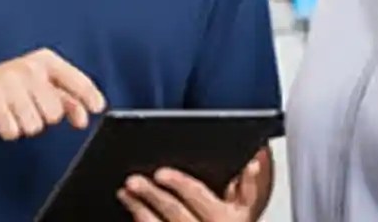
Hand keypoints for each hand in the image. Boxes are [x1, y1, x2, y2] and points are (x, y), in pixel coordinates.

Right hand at [0, 48, 105, 139]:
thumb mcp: (41, 86)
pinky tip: (2, 117)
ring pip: (34, 126)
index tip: (97, 108)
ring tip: (14, 111)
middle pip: (54, 113)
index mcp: (45, 61)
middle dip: (43, 117)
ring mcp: (9, 82)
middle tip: (28, 107)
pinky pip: (13, 131)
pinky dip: (9, 130)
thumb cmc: (12, 87)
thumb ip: (67, 98)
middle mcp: (29, 68)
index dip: (89, 95)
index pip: (75, 79)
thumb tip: (86, 115)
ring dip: (25, 125)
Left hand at [117, 155, 263, 221]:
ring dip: (140, 208)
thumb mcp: (247, 211)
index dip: (179, 184)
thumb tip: (251, 161)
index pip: (199, 196)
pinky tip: (134, 211)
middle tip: (133, 180)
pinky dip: (141, 221)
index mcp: (232, 218)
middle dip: (152, 194)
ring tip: (126, 192)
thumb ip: (247, 187)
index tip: (160, 173)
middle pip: (175, 212)